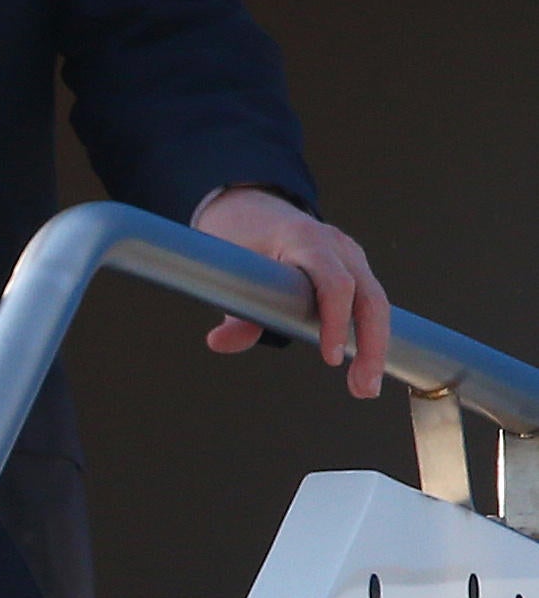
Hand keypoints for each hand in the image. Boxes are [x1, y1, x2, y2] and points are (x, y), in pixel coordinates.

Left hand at [194, 186, 391, 397]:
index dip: (335, 319)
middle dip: (370, 344)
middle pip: (370, 297)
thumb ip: (233, 309)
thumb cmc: (239, 237)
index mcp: (304, 238)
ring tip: (364, 388)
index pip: (333, 280)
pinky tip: (365, 366)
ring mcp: (351, 255)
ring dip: (376, 347)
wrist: (252, 209)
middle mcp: (337, 244)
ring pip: (378, 303)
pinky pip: (371, 302)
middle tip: (362, 388)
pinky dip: (371, 335)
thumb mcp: (230, 267)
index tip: (330, 357)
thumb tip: (219, 343)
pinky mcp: (356, 268)